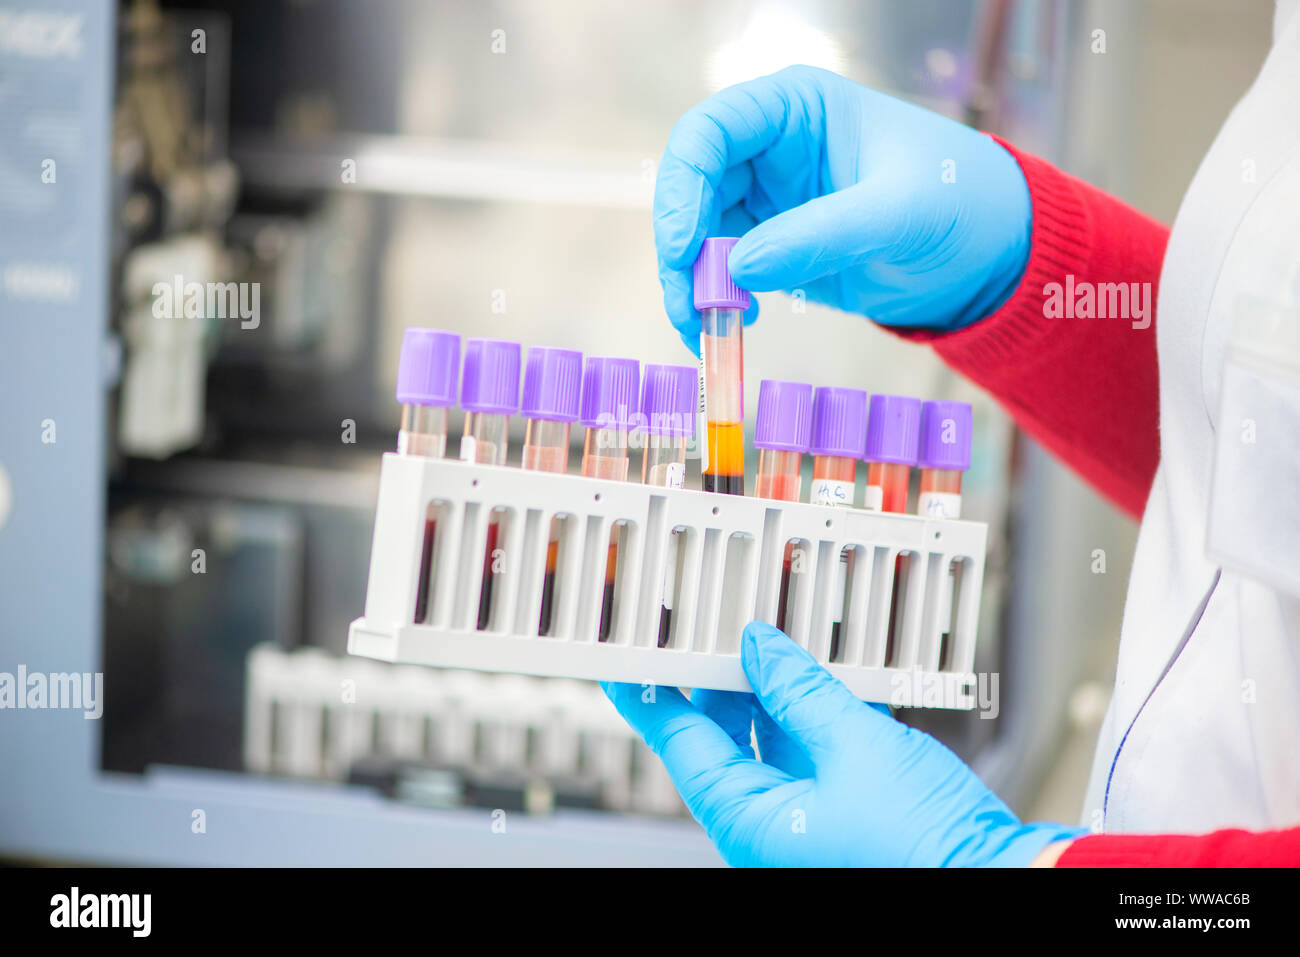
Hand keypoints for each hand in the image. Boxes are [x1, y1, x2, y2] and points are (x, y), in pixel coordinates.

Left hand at [603, 622, 1081, 866]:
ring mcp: (808, 818)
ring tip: (761, 639)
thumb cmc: (926, 846)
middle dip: (717, 682)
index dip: (651, 698)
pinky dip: (809, 709)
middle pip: (723, 740)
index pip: (683, 746)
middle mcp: (772, 825)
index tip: (625, 667)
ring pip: (768, 741)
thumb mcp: (853, 745)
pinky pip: (810, 750)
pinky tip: (815, 672)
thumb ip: (799, 689)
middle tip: (709, 631)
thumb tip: (758, 648)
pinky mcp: (844, 809)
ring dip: (767, 690)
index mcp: (752, 823)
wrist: (1003, 877)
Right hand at [653, 65, 1030, 351]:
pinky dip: (715, 299)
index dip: (682, 186)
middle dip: (680, 248)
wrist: (988, 252)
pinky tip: (735, 322)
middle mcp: (769, 148)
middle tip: (689, 305)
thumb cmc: (959, 201)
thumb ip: (821, 235)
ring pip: (697, 234)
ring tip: (707, 326)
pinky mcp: (771, 245)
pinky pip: (722, 269)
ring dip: (691, 283)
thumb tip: (739, 268)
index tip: (682, 246)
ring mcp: (766, 198)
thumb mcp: (898, 214)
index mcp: (795, 109)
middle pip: (690, 189)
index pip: (711, 131)